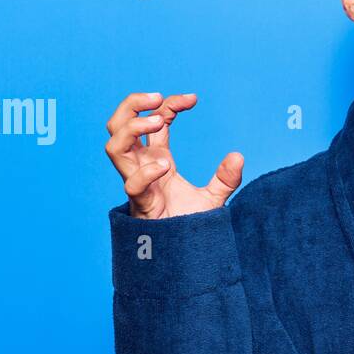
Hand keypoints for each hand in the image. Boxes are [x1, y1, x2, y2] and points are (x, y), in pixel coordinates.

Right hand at [105, 92, 243, 217]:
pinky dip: (146, 171)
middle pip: (118, 124)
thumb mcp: (213, 198)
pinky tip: (166, 167)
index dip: (168, 103)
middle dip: (132, 104)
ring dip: (132, 128)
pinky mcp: (139, 203)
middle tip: (158, 97)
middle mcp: (141, 165)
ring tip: (159, 122)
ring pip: (114, 146)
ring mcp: (137, 182)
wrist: (185, 255)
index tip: (193, 99)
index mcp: (156, 158)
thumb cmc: (189, 226)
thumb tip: (239, 156)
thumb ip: (226, 179)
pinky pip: (131, 183)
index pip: (152, 119)